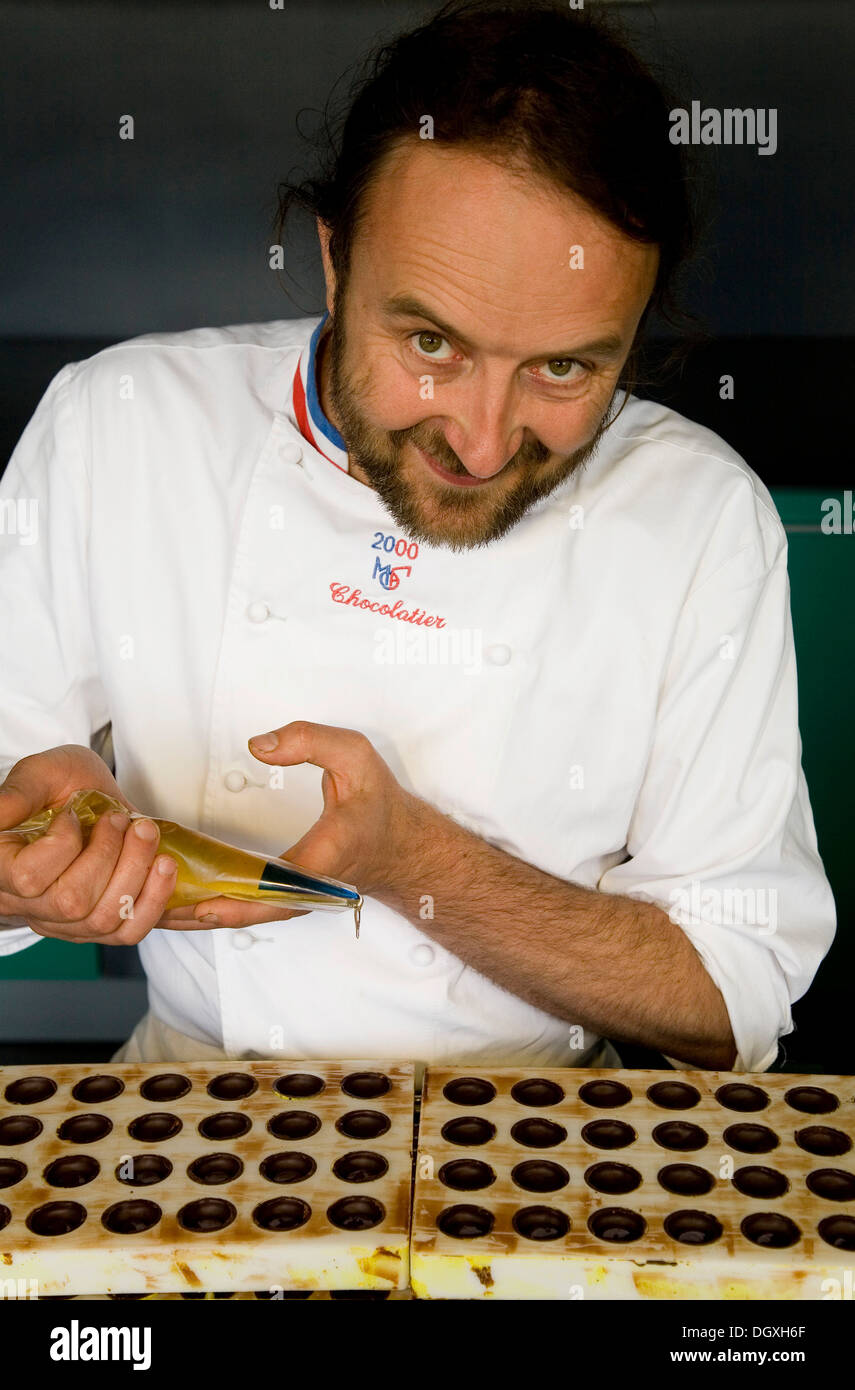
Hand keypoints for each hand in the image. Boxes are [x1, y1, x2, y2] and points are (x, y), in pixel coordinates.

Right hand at [0, 744, 179, 945]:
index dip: (62, 844)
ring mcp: (67, 922)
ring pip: (105, 920)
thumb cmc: (59, 788)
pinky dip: (157, 903)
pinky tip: (166, 868)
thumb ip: (19, 793)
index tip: (74, 814)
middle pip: (73, 903)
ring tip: (148, 834)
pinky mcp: (100, 927)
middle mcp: (33, 905)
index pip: (30, 878)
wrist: (87, 802)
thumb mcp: (40, 774)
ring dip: (138, 873)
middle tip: (123, 820)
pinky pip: (130, 932)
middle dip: (109, 855)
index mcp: (5, 870)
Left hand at [160, 721, 421, 930]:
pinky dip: (211, 904)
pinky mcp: (286, 898)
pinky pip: (244, 906)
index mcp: (319, 864)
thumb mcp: (356, 757)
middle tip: (145, 901)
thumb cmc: (380, 805)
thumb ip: (310, 741)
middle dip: (195, 912)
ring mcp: (294, 900)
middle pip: (242, 912)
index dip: (230, 897)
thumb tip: (258, 746)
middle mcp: (303, 892)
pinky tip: (178, 893)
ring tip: (148, 900)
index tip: (194, 898)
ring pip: (238, 914)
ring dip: (197, 912)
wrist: (404, 847)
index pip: (270, 890)